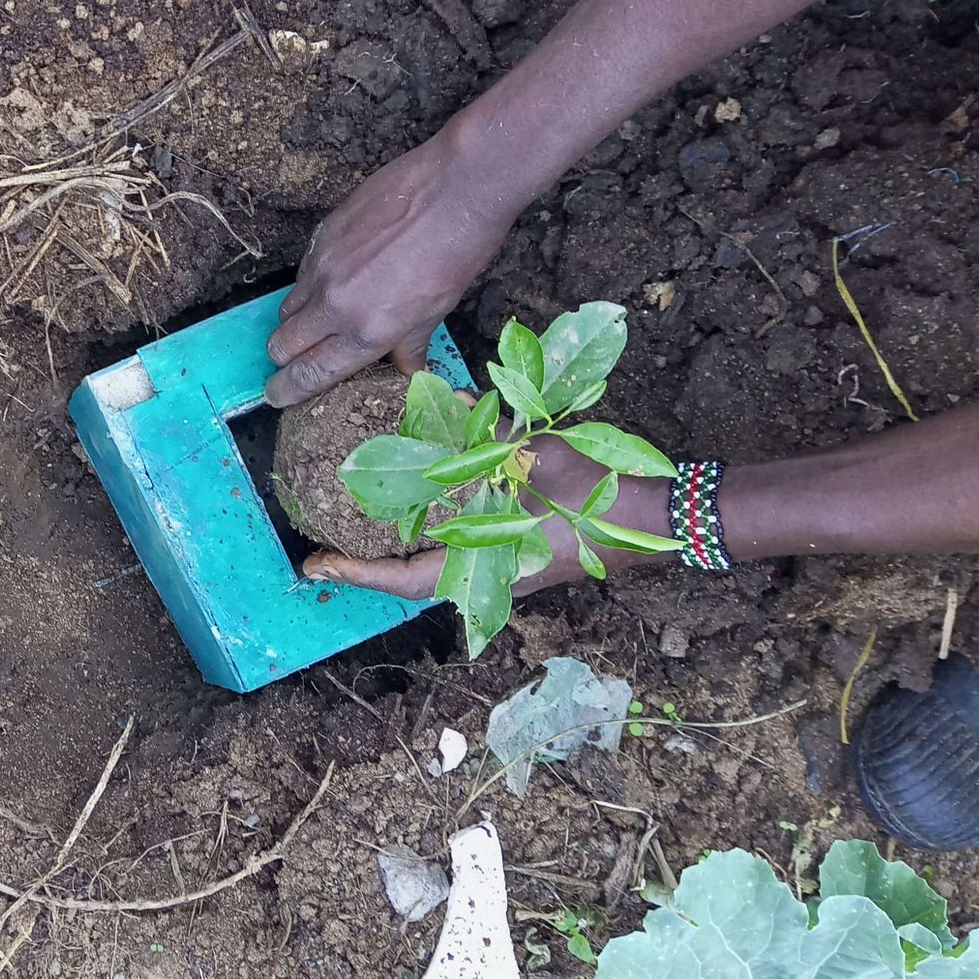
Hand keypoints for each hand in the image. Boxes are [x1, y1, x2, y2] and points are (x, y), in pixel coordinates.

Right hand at [265, 128, 519, 406]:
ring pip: (287, 307)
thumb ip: (408, 345)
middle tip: (300, 356)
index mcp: (368, 331)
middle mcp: (336, 303)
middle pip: (281, 343)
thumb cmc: (459, 252)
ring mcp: (323, 266)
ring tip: (327, 314)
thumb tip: (403, 372)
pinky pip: (301, 272)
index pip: (309, 373)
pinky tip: (342, 274)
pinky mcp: (321, 234)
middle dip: (285, 356)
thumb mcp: (438, 311)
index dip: (287, 390)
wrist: (456, 185)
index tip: (277, 395)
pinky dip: (312, 283)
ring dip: (299, 319)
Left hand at [299, 434, 671, 599]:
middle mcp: (492, 577)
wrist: (663, 517)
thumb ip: (490, 433)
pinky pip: (468, 550)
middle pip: (415, 579)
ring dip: (403, 551)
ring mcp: (510, 569)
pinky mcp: (526, 555)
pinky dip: (439, 533)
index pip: (403, 580)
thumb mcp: (535, 458)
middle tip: (329, 547)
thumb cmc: (600, 495)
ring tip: (364, 529)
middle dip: (371, 566)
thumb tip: (455, 398)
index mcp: (487, 566)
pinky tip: (426, 507)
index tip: (315, 566)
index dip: (357, 574)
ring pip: (440, 567)